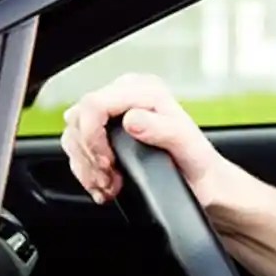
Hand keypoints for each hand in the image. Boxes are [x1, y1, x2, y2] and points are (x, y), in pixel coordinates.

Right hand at [60, 73, 230, 207]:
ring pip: (73, 137)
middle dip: (88, 156)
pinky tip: (105, 185)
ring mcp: (113, 115)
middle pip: (77, 121)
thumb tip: (132, 120)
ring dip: (86, 168)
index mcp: (144, 90)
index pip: (93, 104)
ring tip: (110, 185)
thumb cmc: (198, 161)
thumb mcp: (186, 144)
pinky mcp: (105, 133)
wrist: (202, 182)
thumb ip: (162, 129)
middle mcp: (126, 96)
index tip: (107, 163)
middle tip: (109, 179)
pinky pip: (76, 150)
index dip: (92, 136)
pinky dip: (86, 172)